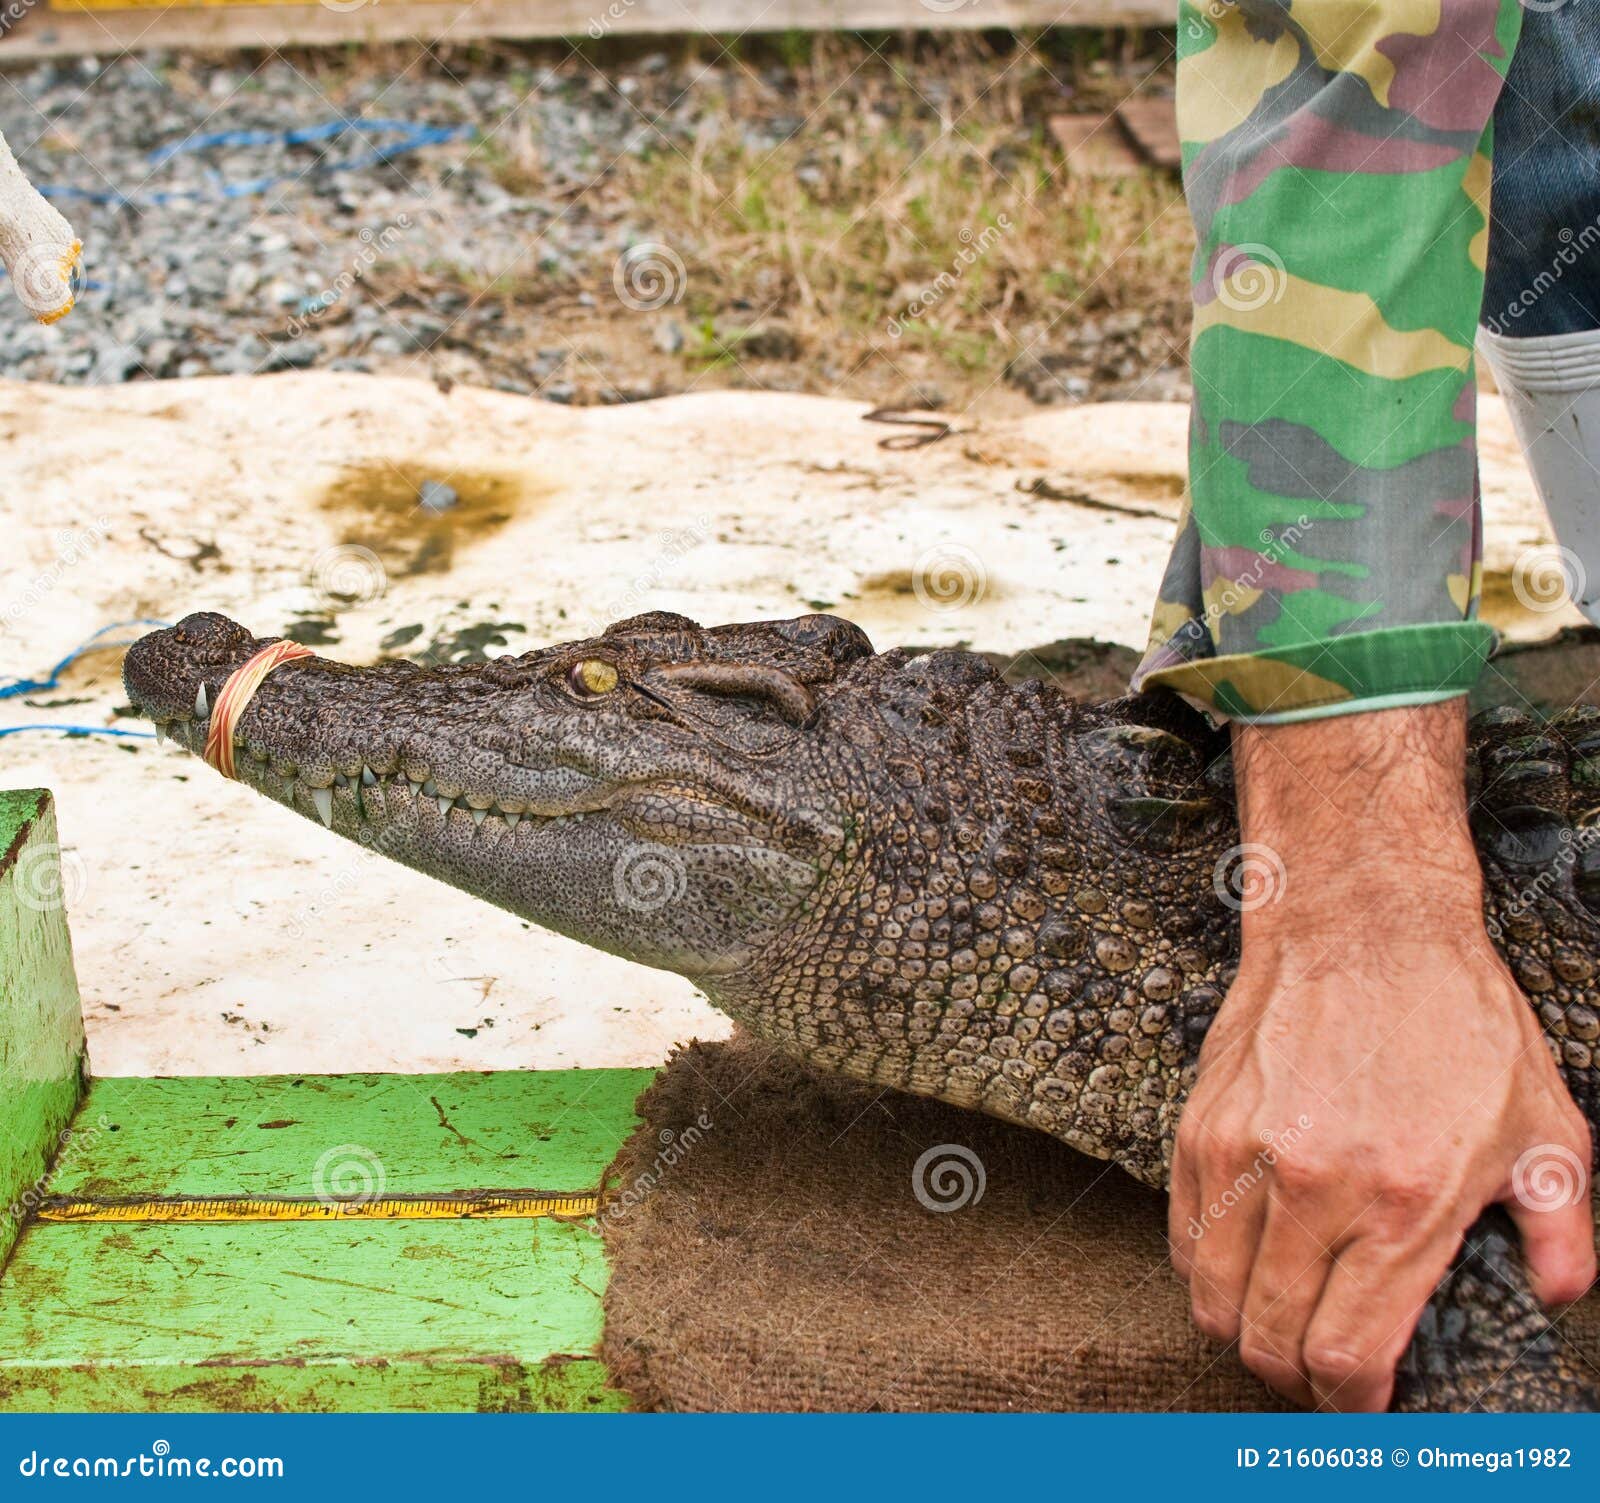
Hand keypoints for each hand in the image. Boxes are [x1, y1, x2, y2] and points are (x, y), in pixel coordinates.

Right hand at [1169, 700, 1594, 1411]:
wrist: (1364, 925)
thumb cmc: (1457, 1019)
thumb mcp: (1546, 1125)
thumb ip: (1562, 1229)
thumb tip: (1558, 1297)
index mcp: (1407, 1203)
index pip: (1346, 1355)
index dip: (1351, 1402)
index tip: (1363, 1399)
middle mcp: (1315, 1188)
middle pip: (1269, 1339)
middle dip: (1295, 1379)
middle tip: (1319, 1371)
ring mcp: (1245, 1155)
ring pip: (1212, 1297)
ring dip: (1242, 1330)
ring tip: (1273, 1324)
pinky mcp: (1201, 1125)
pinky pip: (1182, 1235)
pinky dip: (1204, 1270)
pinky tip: (1241, 1264)